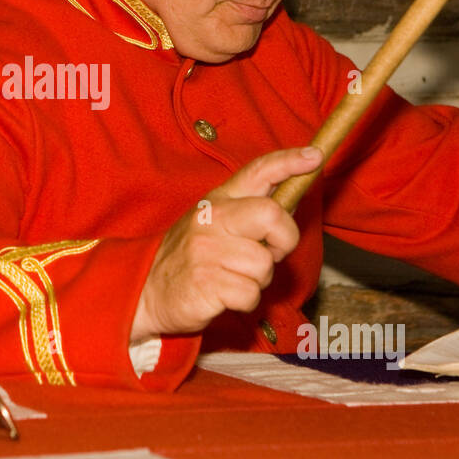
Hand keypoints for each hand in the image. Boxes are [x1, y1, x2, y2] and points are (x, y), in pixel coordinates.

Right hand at [131, 146, 321, 340]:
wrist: (145, 290)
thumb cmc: (191, 257)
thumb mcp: (214, 223)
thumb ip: (249, 210)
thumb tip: (292, 197)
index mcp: (218, 201)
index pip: (258, 171)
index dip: (289, 162)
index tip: (314, 157)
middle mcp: (213, 219)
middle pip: (273, 216)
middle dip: (284, 240)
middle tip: (270, 253)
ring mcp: (208, 251)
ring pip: (265, 264)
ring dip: (258, 280)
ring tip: (233, 277)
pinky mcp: (208, 283)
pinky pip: (252, 294)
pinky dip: (245, 301)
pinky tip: (224, 295)